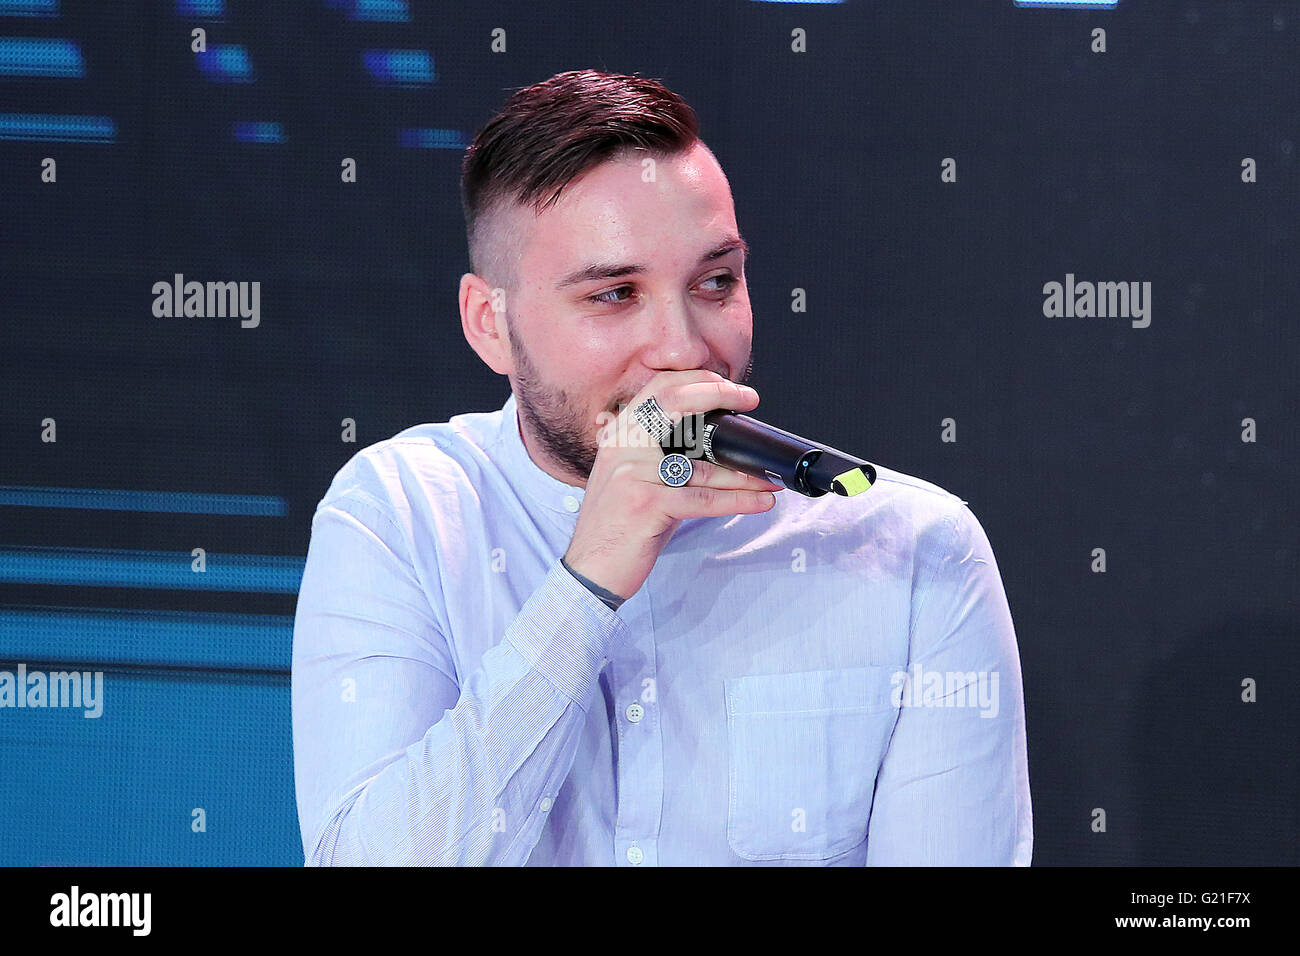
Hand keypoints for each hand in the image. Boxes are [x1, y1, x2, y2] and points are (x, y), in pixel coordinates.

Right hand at [562, 369, 782, 601]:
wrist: (589, 570)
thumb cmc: (619, 527)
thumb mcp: (635, 479)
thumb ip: (663, 455)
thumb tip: (715, 447)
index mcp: (619, 435)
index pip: (658, 389)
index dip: (697, 381)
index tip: (730, 386)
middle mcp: (621, 447)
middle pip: (676, 403)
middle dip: (719, 395)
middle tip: (750, 400)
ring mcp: (631, 474)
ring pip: (701, 466)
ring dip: (743, 473)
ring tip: (768, 476)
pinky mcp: (646, 504)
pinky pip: (703, 499)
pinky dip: (738, 501)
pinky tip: (760, 502)